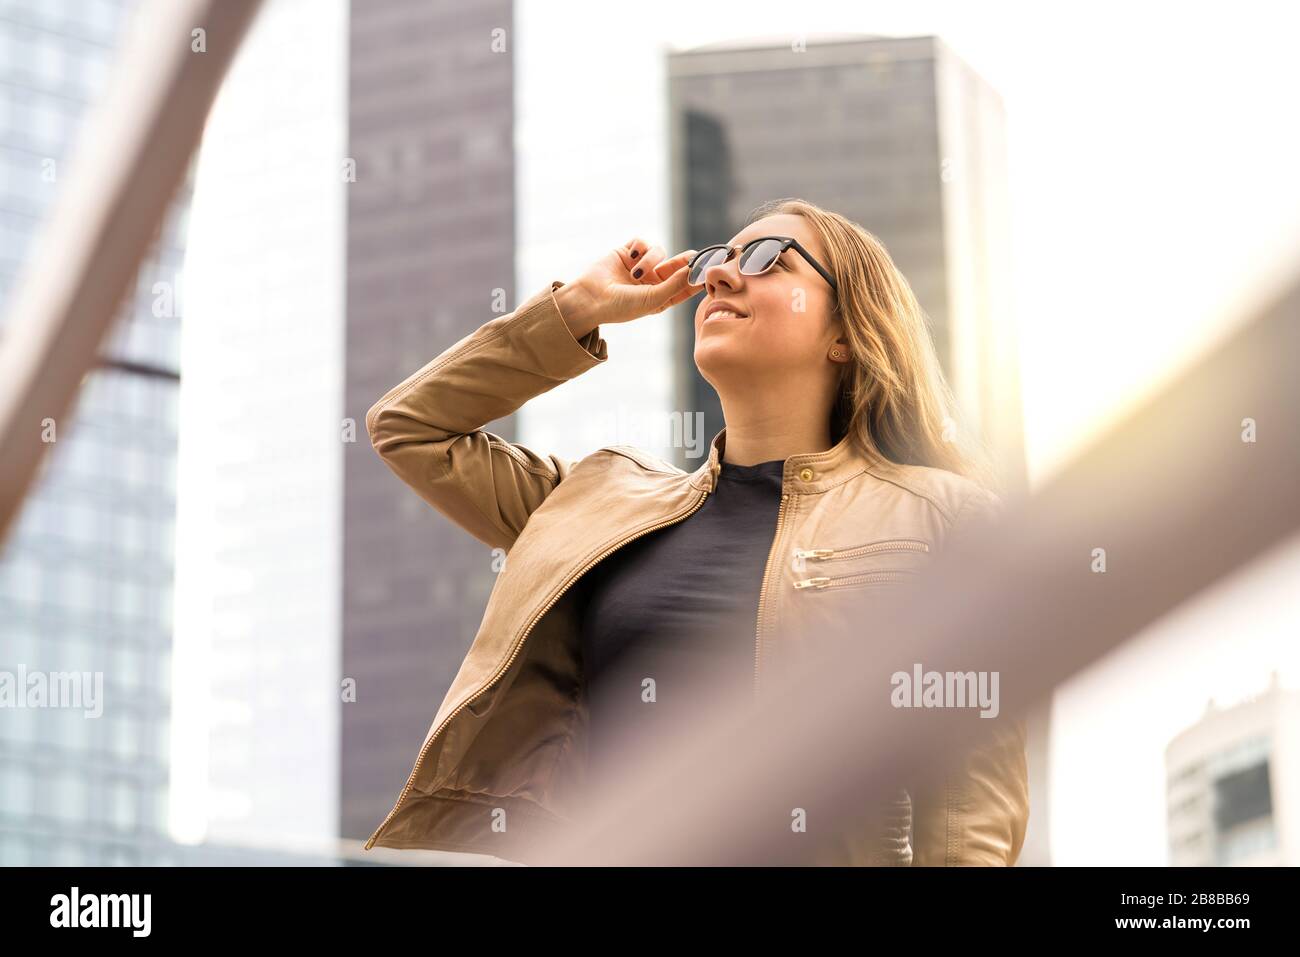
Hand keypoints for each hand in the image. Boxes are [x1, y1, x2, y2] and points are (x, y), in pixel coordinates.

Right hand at [554, 238, 698, 337]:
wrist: (590, 298)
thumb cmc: (621, 306)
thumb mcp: (652, 299)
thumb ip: (674, 285)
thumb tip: (692, 271)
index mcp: (660, 298)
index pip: (683, 286)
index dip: (697, 279)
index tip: (709, 270)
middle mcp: (651, 282)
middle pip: (676, 266)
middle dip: (685, 261)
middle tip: (696, 255)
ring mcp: (639, 267)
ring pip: (659, 252)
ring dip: (651, 259)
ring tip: (636, 271)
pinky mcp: (627, 253)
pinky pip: (642, 242)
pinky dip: (639, 248)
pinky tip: (630, 258)